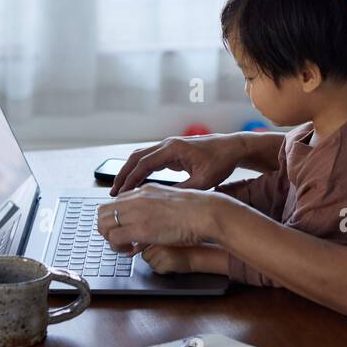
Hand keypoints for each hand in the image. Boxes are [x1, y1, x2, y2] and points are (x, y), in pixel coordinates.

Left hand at [98, 183, 224, 253]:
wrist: (205, 212)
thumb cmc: (195, 210)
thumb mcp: (170, 201)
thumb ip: (155, 207)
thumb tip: (148, 220)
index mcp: (144, 190)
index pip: (113, 202)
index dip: (113, 219)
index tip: (120, 229)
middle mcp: (136, 199)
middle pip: (102, 213)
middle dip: (106, 229)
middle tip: (118, 240)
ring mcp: (137, 213)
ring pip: (104, 226)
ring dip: (110, 240)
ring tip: (124, 247)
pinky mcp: (140, 229)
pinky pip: (114, 239)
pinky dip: (118, 247)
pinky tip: (130, 251)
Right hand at [109, 134, 244, 194]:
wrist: (233, 148)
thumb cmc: (220, 162)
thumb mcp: (203, 181)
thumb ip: (182, 190)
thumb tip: (162, 202)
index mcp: (174, 149)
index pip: (144, 163)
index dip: (130, 179)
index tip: (121, 193)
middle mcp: (168, 145)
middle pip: (137, 157)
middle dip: (123, 174)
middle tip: (113, 193)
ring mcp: (170, 147)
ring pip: (142, 157)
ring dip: (130, 172)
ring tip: (121, 190)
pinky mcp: (173, 152)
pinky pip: (151, 160)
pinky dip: (141, 171)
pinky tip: (137, 185)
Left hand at [141, 245, 193, 274]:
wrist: (196, 255)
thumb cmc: (183, 249)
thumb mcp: (166, 241)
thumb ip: (154, 243)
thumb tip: (138, 248)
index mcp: (158, 234)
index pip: (143, 246)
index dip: (148, 252)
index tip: (154, 254)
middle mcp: (159, 242)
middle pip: (145, 256)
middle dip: (152, 259)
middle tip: (164, 257)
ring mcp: (162, 252)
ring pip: (151, 264)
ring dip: (158, 265)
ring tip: (169, 261)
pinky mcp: (165, 262)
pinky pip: (157, 270)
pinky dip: (163, 270)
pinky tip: (171, 266)